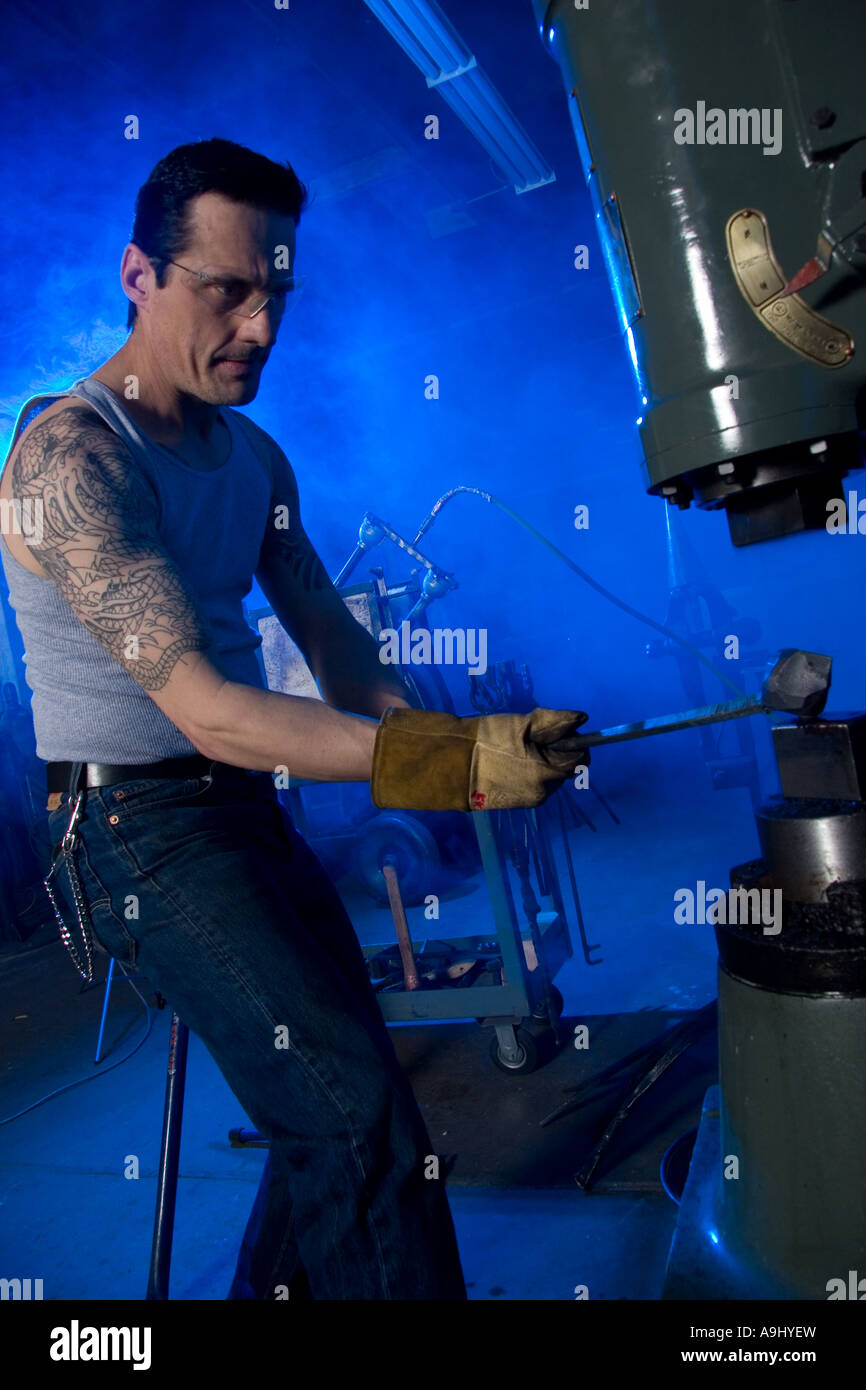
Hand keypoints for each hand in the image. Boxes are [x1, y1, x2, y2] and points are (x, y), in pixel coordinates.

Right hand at [371, 706, 589, 811]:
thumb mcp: (521, 725)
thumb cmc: (488, 741)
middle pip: (565, 770)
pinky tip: (513, 763)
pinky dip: (532, 774)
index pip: (580, 759)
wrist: (452, 766)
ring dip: (544, 764)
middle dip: (556, 754)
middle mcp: (544, 792)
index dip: (573, 742)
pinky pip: (536, 786)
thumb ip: (554, 721)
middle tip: (534, 739)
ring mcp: (531, 800)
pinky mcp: (518, 804)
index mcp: (547, 772)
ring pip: (550, 778)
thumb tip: (582, 718)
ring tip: (520, 750)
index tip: (557, 732)